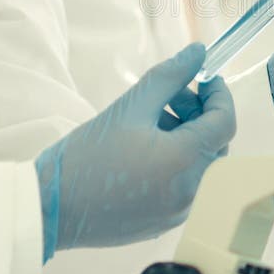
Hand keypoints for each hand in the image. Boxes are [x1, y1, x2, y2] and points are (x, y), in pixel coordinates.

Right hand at [36, 43, 235, 261]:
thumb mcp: (130, 106)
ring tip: (150, 121)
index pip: (225, 121)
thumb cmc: (87, 155)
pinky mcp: (166, 221)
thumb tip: (199, 52)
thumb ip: (170, 76)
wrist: (49, 209)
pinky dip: (177, 160)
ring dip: (186, 135)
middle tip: (169, 97)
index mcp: (185, 161)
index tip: (203, 77)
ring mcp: (180, 211)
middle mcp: (191, 191)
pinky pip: (187, 183)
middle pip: (216, 142)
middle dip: (199, 113)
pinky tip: (144, 149)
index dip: (219, 94)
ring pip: (202, 163)